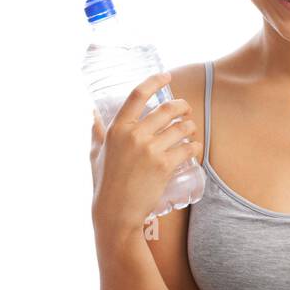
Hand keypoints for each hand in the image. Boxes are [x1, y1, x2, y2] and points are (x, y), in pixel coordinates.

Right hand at [90, 72, 197, 234]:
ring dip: (191, 126)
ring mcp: (150, 150)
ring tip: (191, 129)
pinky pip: (188, 148)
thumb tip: (94, 113)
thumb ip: (97, 132)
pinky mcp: (164, 165)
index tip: (166, 77)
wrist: (116, 212)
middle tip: (186, 110)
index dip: (154, 82)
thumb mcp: (95, 153)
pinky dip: (195, 146)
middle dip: (182, 106)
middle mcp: (134, 135)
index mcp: (116, 129)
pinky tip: (195, 147)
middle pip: (167, 109)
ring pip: (181, 128)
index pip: (137, 95)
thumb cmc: (105, 183)